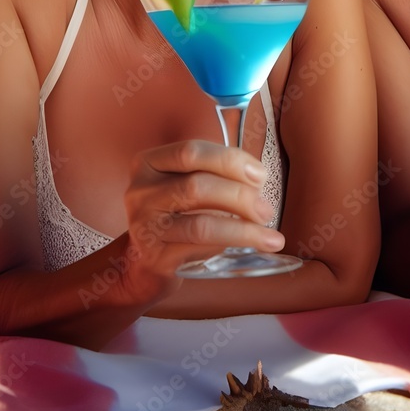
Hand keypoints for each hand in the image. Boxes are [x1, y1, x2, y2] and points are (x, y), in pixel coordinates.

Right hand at [119, 140, 284, 301]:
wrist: (147, 259)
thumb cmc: (178, 212)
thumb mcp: (189, 181)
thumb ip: (218, 171)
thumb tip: (258, 177)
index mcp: (150, 163)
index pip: (191, 152)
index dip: (230, 160)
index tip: (260, 175)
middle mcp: (141, 192)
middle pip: (197, 186)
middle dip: (241, 197)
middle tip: (266, 210)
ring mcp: (144, 226)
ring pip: (201, 223)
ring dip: (243, 229)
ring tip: (268, 236)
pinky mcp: (154, 257)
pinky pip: (199, 250)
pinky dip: (230, 246)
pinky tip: (251, 247)